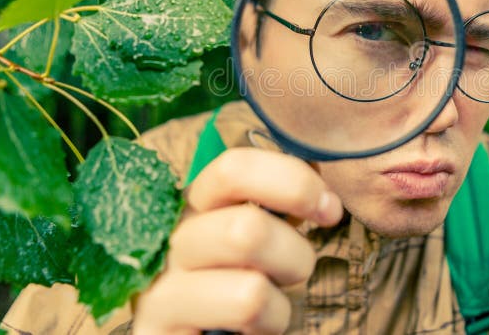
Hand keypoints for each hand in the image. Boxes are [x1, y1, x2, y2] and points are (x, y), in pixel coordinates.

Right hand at [132, 147, 343, 334]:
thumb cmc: (239, 285)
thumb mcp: (262, 235)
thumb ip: (282, 201)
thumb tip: (318, 170)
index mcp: (194, 204)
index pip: (234, 168)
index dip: (293, 181)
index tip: (329, 208)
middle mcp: (170, 240)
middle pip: (247, 229)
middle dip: (295, 253)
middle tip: (294, 270)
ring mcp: (159, 291)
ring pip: (250, 287)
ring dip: (280, 301)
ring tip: (266, 306)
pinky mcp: (160, 332)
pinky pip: (246, 315)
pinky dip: (268, 325)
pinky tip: (249, 330)